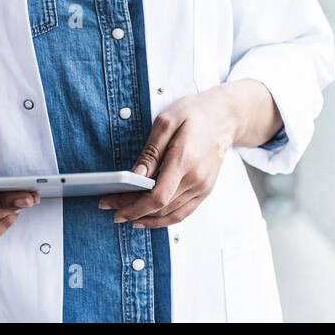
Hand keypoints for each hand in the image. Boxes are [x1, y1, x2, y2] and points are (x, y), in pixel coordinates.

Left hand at [96, 87, 239, 228]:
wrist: (224, 116)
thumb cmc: (195, 114)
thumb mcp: (167, 121)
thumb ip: (151, 151)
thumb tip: (135, 176)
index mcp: (184, 159)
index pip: (158, 196)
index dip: (134, 207)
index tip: (114, 207)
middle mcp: (196, 178)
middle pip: (160, 207)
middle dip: (132, 210)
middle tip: (111, 206)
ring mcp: (203, 187)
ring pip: (170, 214)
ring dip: (146, 218)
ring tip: (126, 215)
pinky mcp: (205, 190)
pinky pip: (182, 213)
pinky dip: (163, 220)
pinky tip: (148, 218)